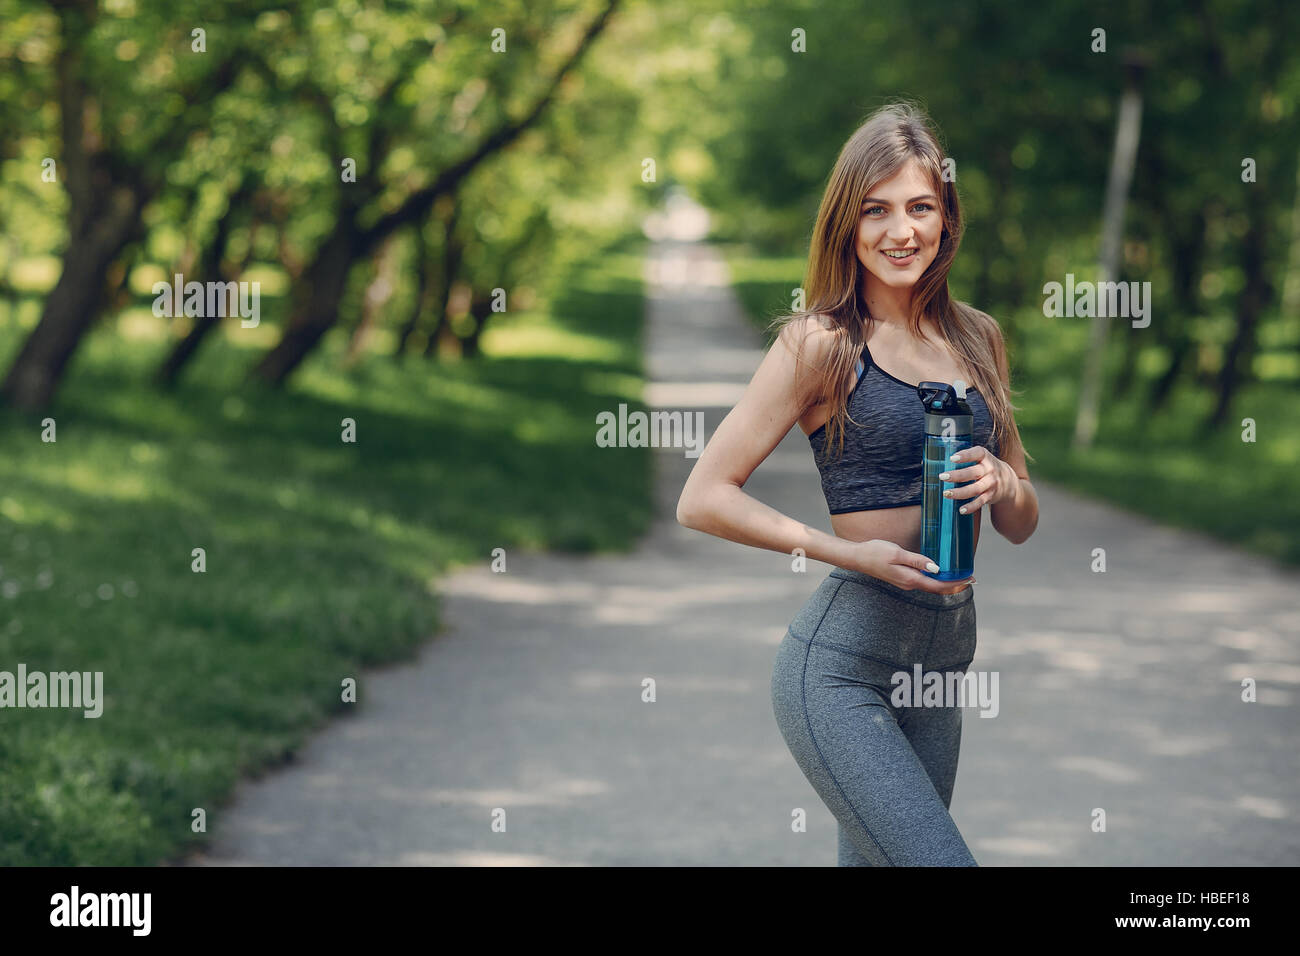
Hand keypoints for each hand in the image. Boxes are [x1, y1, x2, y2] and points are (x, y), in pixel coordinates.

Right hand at [850, 539, 974, 594]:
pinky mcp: (902, 577)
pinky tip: (939, 571)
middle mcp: (910, 583)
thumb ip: (917, 560)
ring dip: (946, 582)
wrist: (857, 557)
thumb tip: (937, 568)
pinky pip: (924, 580)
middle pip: (937, 588)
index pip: (939, 586)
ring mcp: (905, 581)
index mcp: (911, 579)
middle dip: (955, 584)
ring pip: (931, 585)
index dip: (956, 584)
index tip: (970, 579)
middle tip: (971, 578)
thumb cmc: (876, 553)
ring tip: (959, 575)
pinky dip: (935, 578)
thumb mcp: (898, 554)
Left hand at [939, 445, 1015, 515]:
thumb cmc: (986, 467)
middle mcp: (989, 469)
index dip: (965, 455)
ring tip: (946, 493)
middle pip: (972, 472)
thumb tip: (938, 459)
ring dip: (960, 492)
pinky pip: (980, 502)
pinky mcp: (990, 495)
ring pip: (975, 488)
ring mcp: (991, 483)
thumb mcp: (981, 457)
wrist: (1008, 481)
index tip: (952, 458)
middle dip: (957, 475)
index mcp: (985, 456)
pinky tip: (961, 510)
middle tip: (942, 476)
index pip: (976, 453)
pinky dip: (971, 507)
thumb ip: (966, 457)